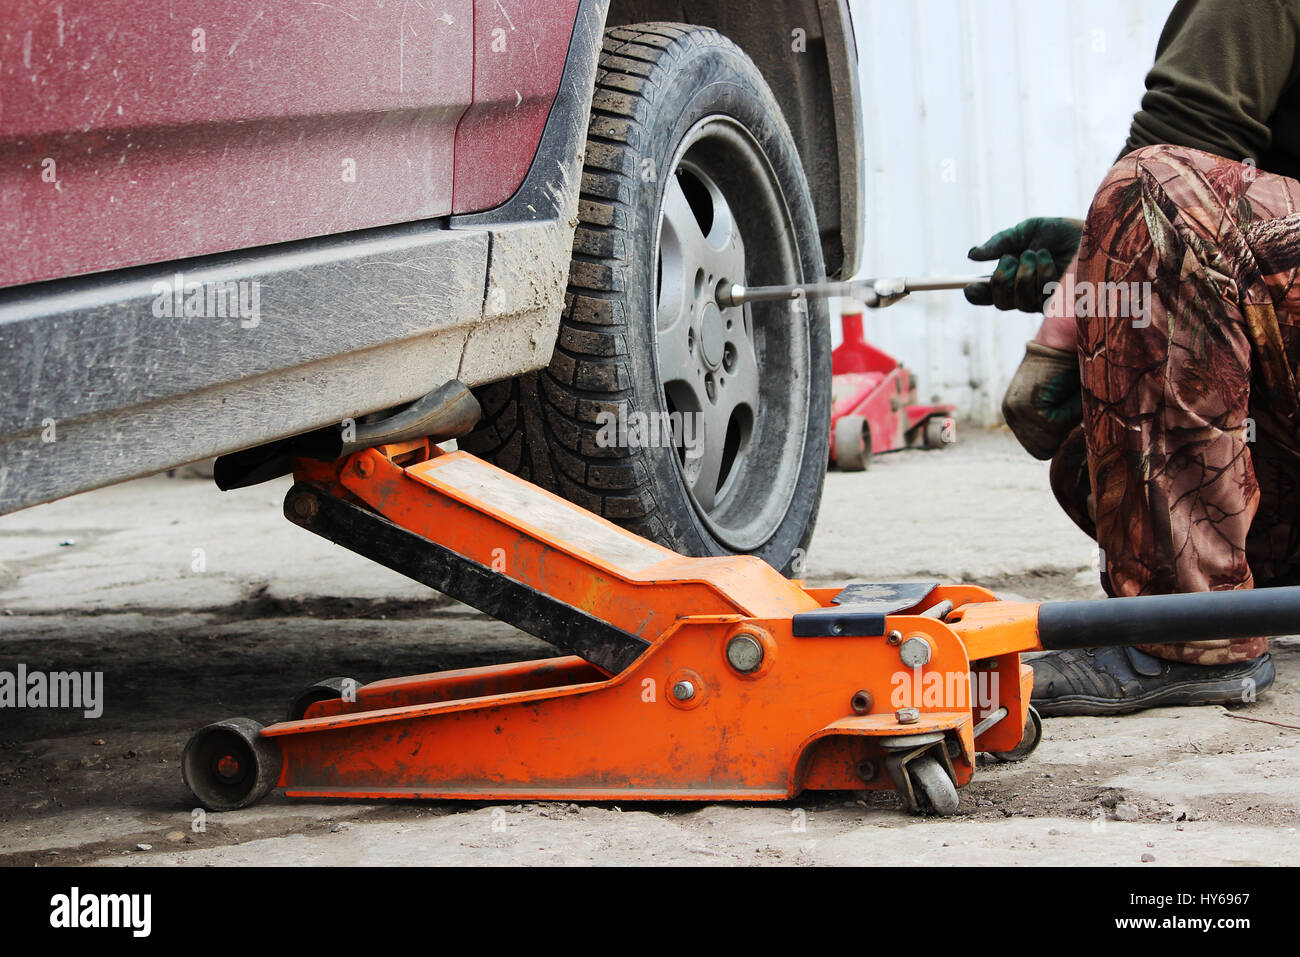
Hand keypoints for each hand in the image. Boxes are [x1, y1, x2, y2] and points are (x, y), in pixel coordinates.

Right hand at [964, 217, 1083, 312]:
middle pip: (1000, 302)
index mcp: (1011, 277)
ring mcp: (1041, 301)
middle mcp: (1023, 292)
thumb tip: (972, 255)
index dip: (975, 293)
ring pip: (1019, 301)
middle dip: (1001, 279)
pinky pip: (1040, 298)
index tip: (969, 284)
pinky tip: (1051, 260)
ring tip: (1038, 253)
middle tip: (1012, 258)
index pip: (986, 294)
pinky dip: (1042, 275)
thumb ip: (1001, 242)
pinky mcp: (1059, 304)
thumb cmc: (1061, 232)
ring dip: (1024, 274)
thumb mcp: (1027, 231)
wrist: (1093, 235)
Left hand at [1002, 341, 1082, 459]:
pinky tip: (1063, 390)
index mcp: (1019, 417)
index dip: (1063, 436)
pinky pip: (1053, 426)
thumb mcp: (1069, 406)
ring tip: (1065, 394)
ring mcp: (1013, 411)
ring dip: (1067, 422)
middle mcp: (1012, 415)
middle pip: (1043, 450)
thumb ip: (1067, 430)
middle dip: (1064, 432)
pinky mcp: (1021, 405)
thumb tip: (1078, 454)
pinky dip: (1068, 413)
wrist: (1068, 339)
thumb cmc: (1076, 371)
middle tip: (1067, 400)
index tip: (1068, 409)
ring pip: (1049, 440)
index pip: (1041, 450)